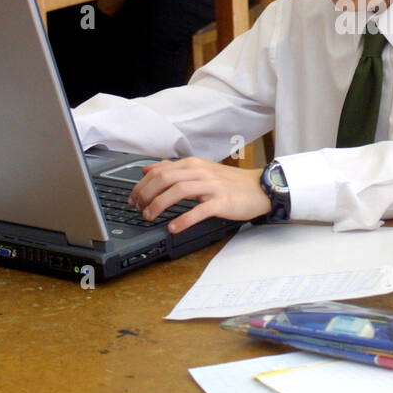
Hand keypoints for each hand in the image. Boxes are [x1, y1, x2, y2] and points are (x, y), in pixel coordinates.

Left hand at [128, 156, 269, 231]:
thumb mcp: (199, 170)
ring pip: (179, 191)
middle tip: (138, 209)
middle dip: (146, 195)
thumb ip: (173, 169)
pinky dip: (184, 219)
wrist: (259, 188)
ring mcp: (212, 186)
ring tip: (150, 217)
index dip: (141, 186)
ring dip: (159, 205)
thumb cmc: (229, 182)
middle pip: (165, 179)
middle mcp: (200, 172)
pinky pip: (200, 210)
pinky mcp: (222, 201)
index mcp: (192, 164)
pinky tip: (173, 227)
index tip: (132, 199)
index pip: (159, 171)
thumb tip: (147, 169)